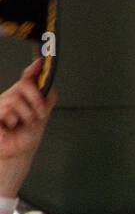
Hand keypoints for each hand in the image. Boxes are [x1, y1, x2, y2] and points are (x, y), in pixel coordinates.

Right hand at [0, 58, 55, 187]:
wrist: (16, 151)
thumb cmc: (25, 134)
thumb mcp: (41, 116)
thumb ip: (46, 99)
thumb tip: (50, 84)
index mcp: (22, 95)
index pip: (27, 78)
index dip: (34, 69)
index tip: (41, 61)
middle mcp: (10, 96)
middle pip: (24, 86)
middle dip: (36, 101)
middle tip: (39, 115)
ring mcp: (1, 104)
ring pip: (16, 100)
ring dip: (25, 116)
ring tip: (20, 124)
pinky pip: (5, 110)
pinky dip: (11, 121)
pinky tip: (9, 127)